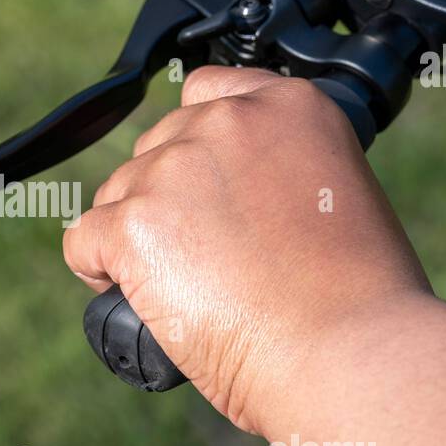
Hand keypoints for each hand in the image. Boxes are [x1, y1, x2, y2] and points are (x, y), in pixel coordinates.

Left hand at [63, 66, 431, 432]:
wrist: (346, 352)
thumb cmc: (360, 300)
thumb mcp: (340, 194)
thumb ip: (282, 170)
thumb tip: (234, 194)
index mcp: (288, 106)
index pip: (207, 93)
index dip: (197, 145)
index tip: (208, 189)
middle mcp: (226, 122)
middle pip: (157, 147)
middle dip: (167, 196)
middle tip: (203, 259)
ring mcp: (174, 169)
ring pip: (117, 195)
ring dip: (136, 236)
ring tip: (182, 292)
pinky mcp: (134, 223)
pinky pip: (84, 241)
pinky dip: (99, 273)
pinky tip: (135, 302)